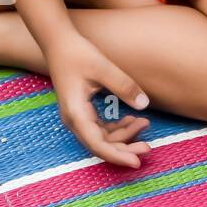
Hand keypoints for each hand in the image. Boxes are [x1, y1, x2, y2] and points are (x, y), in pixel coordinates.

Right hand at [46, 30, 150, 167]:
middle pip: (101, 146)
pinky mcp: (82, 112)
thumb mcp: (103, 68)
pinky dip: (117, 128)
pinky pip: (100, 129)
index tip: (136, 162)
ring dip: (123, 136)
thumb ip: (124, 87)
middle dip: (125, 149)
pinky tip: (131, 120)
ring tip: (144, 124)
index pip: (98, 145)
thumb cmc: (77, 54)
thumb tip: (143, 105)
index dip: (118, 156)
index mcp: (76, 113)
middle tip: (148, 147)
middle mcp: (74, 120)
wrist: (58, 44)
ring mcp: (77, 117)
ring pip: (102, 138)